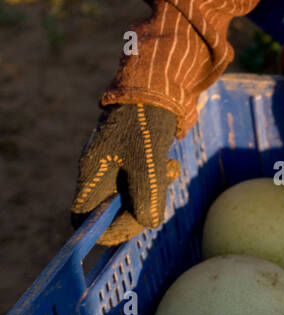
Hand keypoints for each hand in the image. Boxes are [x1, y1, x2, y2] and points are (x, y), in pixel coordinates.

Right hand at [71, 101, 179, 246]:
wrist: (161, 85)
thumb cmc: (148, 120)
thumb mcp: (148, 159)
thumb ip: (146, 194)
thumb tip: (148, 224)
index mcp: (92, 171)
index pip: (83, 216)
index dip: (104, 229)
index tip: (135, 224)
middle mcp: (98, 170)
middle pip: (111, 211)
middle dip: (139, 208)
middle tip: (160, 193)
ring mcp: (114, 163)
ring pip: (131, 196)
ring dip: (153, 192)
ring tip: (169, 169)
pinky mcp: (132, 157)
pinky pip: (142, 181)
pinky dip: (158, 179)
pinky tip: (170, 163)